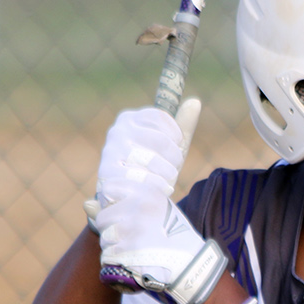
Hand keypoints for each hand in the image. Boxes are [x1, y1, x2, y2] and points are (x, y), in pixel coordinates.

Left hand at [86, 189, 227, 303]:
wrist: (192, 266)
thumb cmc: (171, 237)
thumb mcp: (154, 212)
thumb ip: (122, 205)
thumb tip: (86, 205)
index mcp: (147, 192)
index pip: (109, 189)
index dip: (111, 204)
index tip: (124, 215)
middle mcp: (139, 207)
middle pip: (103, 217)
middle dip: (112, 231)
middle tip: (133, 239)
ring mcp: (133, 229)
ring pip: (104, 239)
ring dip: (114, 248)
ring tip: (136, 251)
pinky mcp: (129, 251)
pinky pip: (107, 256)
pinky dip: (116, 263)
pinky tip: (133, 263)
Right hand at [92, 99, 202, 213]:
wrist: (130, 202)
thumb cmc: (152, 169)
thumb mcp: (170, 147)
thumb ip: (182, 125)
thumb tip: (195, 101)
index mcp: (129, 119)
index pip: (160, 117)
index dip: (175, 136)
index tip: (176, 146)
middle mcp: (116, 132)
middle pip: (160, 140)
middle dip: (174, 158)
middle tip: (172, 169)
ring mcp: (110, 153)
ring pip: (152, 160)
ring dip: (166, 174)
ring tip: (166, 181)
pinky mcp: (109, 177)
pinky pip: (143, 179)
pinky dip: (157, 187)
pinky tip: (159, 190)